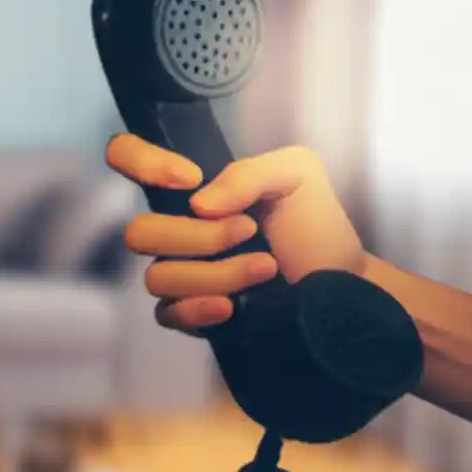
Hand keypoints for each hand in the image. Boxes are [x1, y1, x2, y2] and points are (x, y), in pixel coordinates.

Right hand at [105, 134, 365, 333]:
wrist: (342, 283)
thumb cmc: (315, 224)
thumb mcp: (296, 174)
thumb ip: (249, 172)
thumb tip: (200, 203)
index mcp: (192, 188)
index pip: (128, 157)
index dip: (142, 162)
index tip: (191, 177)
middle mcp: (176, 228)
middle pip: (140, 233)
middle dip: (199, 237)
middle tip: (250, 231)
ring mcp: (180, 273)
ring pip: (159, 277)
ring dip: (216, 273)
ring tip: (265, 268)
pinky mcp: (191, 314)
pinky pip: (167, 313)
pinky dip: (198, 308)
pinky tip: (231, 307)